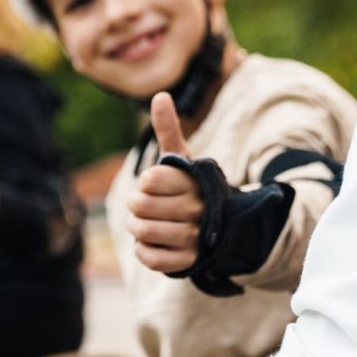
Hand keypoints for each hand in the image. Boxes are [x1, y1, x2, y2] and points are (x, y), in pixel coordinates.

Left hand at [126, 93, 203, 273]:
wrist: (221, 227)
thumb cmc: (191, 187)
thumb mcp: (182, 159)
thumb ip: (168, 129)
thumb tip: (160, 95)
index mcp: (194, 181)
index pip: (151, 178)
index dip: (145, 181)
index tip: (155, 184)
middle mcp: (197, 209)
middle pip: (141, 205)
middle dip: (135, 205)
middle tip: (143, 206)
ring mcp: (194, 237)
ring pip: (144, 231)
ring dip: (137, 228)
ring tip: (144, 223)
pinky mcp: (189, 261)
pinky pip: (151, 258)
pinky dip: (144, 250)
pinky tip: (152, 243)